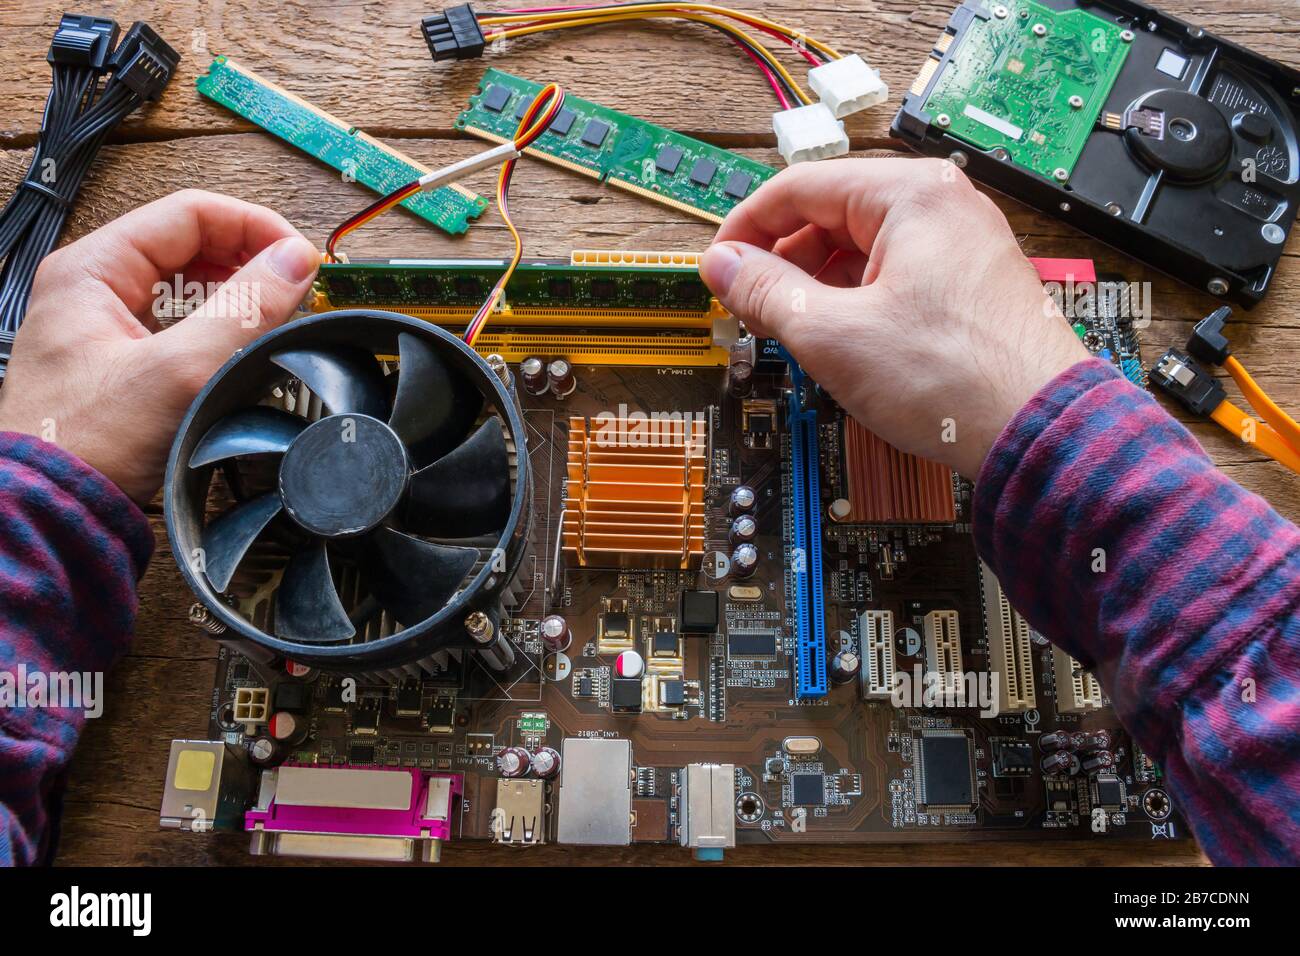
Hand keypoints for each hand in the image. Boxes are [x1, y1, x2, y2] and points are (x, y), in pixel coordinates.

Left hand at [0, 189, 319, 503]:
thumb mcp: (181, 370)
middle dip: (250, 263)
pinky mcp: (122, 366)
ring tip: (278, 320)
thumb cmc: (87, 447)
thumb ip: (245, 309)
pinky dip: (221, 332)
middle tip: (296, 290)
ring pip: (190, 288)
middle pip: (191, 246)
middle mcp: (93, 291)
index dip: (254, 228)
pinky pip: (182, 328)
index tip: (300, 259)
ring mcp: (105, 329)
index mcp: (90, 270)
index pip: (189, 213)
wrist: (51, 516)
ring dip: (239, 299)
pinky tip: (246, 351)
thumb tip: (295, 263)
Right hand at [700, 158, 1088, 478]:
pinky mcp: (969, 285)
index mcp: (910, 195)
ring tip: (792, 331)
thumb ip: (765, 291)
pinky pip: (894, 275)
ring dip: (815, 284)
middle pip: (830, 215)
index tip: (717, 268)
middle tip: (749, 307)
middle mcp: (941, 206)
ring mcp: (961, 245)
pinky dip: (854, 300)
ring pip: (861, 249)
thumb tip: (720, 267)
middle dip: (781, 261)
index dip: (744, 229)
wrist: (1039, 431)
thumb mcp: (831, 334)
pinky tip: (839, 340)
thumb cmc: (953, 378)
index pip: (798, 187)